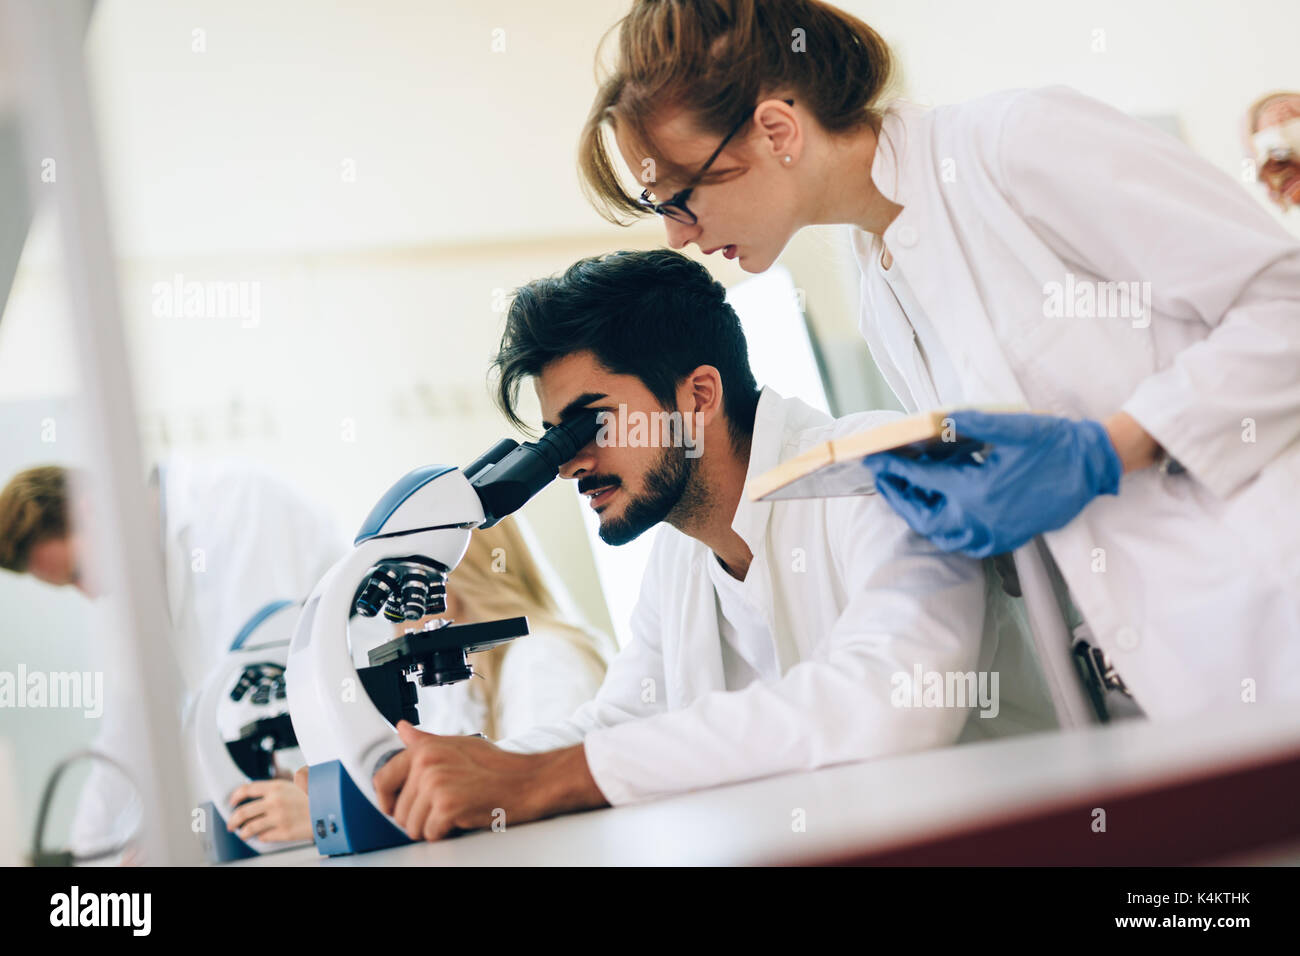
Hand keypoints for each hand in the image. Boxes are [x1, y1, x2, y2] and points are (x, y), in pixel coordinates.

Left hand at [227, 779, 312, 842]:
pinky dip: (260, 837)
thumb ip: (275, 788)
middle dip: (233, 820)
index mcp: (276, 787)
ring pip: (249, 828)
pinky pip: (264, 837)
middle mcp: (274, 802)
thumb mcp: (294, 784)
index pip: (246, 790)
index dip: (235, 797)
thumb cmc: (313, 797)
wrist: (329, 810)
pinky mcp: (284, 832)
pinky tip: (262, 836)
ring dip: (242, 832)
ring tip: (242, 834)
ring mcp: (278, 818)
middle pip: (243, 812)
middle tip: (231, 824)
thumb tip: (257, 794)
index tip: (232, 803)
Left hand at [372, 720, 604, 841]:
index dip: (386, 800)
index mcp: (426, 748)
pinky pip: (430, 834)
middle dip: (417, 817)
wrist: (528, 782)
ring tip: (453, 813)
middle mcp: (426, 763)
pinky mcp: (447, 806)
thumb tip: (402, 729)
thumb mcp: (459, 744)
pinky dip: (445, 834)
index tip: (393, 807)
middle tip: (441, 810)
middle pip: (397, 810)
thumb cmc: (498, 766)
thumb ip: (426, 741)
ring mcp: (436, 784)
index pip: (383, 778)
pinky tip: (461, 819)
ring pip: (411, 825)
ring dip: (430, 828)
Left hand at [863, 409, 1121, 556]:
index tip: (875, 460)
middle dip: (899, 497)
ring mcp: (994, 533)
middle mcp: (982, 518)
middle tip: (884, 478)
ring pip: (941, 534)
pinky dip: (944, 529)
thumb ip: (969, 422)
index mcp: (978, 490)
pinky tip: (940, 510)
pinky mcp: (1005, 539)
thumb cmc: (1054, 444)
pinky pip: (963, 542)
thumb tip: (935, 419)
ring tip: (908, 491)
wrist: (1091, 468)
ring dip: (919, 514)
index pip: (924, 479)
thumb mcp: (1011, 426)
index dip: (895, 468)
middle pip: (923, 516)